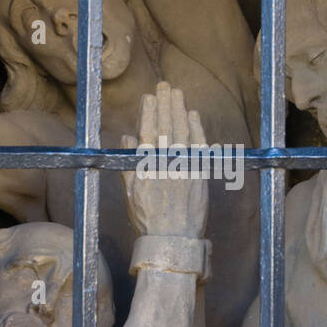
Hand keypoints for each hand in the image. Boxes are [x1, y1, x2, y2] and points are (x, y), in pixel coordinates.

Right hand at [121, 83, 208, 238]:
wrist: (172, 240)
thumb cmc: (148, 220)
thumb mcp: (130, 194)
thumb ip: (129, 165)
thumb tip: (126, 140)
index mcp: (146, 165)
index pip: (147, 131)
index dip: (149, 111)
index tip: (149, 96)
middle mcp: (166, 162)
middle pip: (166, 126)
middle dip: (165, 104)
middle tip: (165, 86)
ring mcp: (185, 166)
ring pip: (183, 131)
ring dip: (180, 110)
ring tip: (177, 93)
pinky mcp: (200, 173)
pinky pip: (199, 145)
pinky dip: (197, 128)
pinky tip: (193, 115)